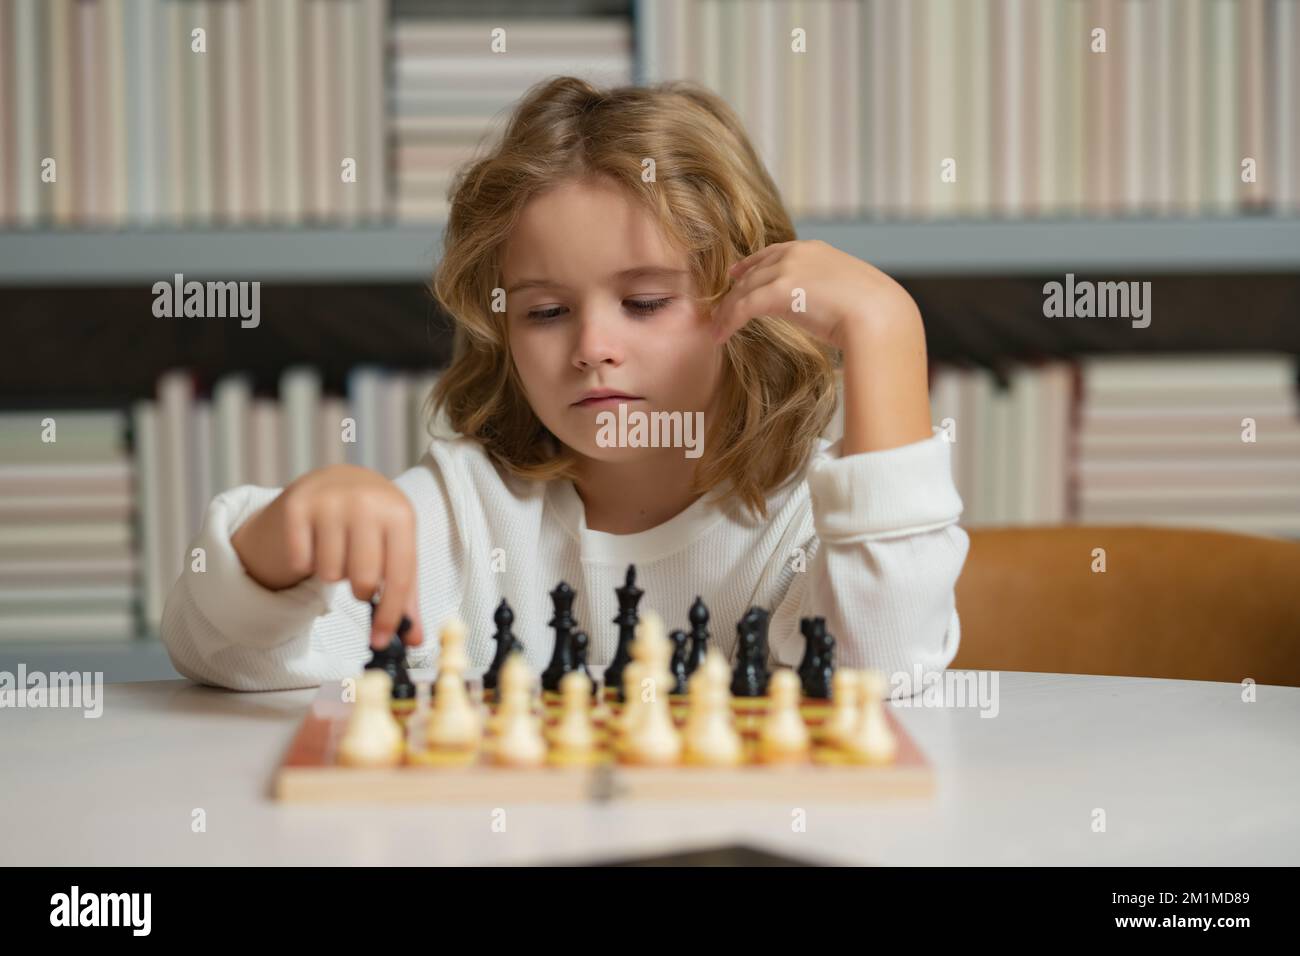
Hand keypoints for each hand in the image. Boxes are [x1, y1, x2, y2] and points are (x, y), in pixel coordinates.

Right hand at [231, 464, 423, 649]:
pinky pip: (301, 562)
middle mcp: (367, 502)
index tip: (380, 641)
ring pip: (329, 573)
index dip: (390, 614)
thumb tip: (413, 640)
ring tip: (339, 551)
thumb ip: (405, 596)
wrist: (337, 482)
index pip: (400, 575)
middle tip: (358, 577)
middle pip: (363, 579)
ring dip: (333, 573)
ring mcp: (330, 501)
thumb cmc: (373, 526)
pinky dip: (306, 563)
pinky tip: (315, 543)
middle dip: (360, 590)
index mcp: (400, 513)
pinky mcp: (297, 505)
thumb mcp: (396, 549)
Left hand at [710, 239, 919, 348]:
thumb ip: (822, 289)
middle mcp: (796, 254)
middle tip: (719, 309)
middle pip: (753, 273)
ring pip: (744, 290)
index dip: (750, 264)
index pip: (772, 253)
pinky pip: (743, 307)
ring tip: (716, 329)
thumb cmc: (871, 310)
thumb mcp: (844, 288)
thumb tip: (815, 305)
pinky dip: (728, 322)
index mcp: (813, 249)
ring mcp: (786, 270)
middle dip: (734, 292)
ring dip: (727, 311)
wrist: (879, 315)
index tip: (736, 274)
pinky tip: (720, 336)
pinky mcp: (778, 292)